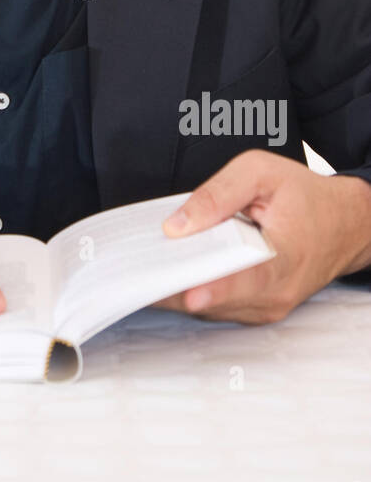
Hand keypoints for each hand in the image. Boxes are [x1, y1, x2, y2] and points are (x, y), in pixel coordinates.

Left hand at [151, 151, 370, 323]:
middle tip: (136, 271)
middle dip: (175, 285)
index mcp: (285, 257)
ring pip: (210, 307)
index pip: (247, 279)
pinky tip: (169, 272)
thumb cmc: (305, 196)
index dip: (216, 288)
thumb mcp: (262, 173)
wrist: (345, 224)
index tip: (189, 294)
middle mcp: (276, 292)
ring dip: (177, 289)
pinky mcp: (256, 309)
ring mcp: (267, 306)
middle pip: (216, 299)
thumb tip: (177, 225)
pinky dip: (191, 289)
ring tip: (143, 268)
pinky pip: (216, 305)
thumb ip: (218, 194)